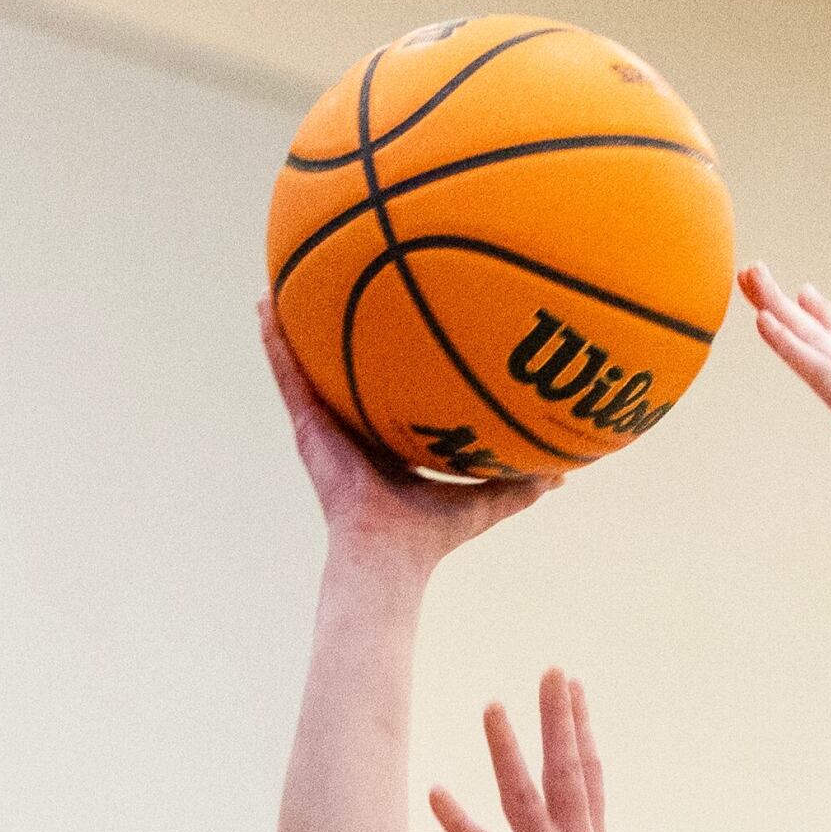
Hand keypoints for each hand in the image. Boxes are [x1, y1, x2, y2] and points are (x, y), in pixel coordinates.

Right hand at [261, 298, 554, 568]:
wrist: (390, 552)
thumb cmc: (433, 535)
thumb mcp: (487, 499)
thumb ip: (522, 482)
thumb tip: (564, 473)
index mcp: (388, 444)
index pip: (388, 395)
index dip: (390, 365)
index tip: (395, 327)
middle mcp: (353, 430)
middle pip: (342, 372)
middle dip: (336, 334)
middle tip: (334, 284)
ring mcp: (325, 426)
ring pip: (305, 365)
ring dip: (292, 324)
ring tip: (281, 279)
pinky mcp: (306, 426)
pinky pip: (288, 375)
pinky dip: (274, 340)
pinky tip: (265, 302)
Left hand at [430, 671, 624, 831]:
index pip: (591, 781)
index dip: (583, 733)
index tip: (576, 692)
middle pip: (570, 773)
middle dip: (561, 719)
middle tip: (553, 672)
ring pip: (527, 797)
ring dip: (508, 750)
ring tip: (493, 706)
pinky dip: (457, 820)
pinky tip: (434, 791)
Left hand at [737, 265, 830, 541]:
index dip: (827, 321)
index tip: (805, 295)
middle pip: (826, 335)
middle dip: (788, 304)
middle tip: (755, 272)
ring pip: (816, 343)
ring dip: (779, 309)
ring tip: (750, 278)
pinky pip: (818, 370)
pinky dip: (789, 345)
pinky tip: (763, 322)